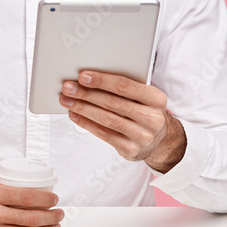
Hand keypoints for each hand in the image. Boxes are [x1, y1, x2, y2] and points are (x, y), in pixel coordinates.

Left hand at [60, 70, 186, 171]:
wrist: (160, 140)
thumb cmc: (144, 111)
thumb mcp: (143, 96)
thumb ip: (124, 87)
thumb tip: (88, 78)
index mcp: (156, 98)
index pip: (125, 86)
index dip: (102, 80)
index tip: (83, 76)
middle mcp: (152, 118)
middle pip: (112, 103)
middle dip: (86, 94)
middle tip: (68, 88)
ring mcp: (142, 136)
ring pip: (106, 119)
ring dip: (83, 108)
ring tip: (67, 100)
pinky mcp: (130, 150)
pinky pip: (104, 134)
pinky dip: (86, 123)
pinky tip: (75, 115)